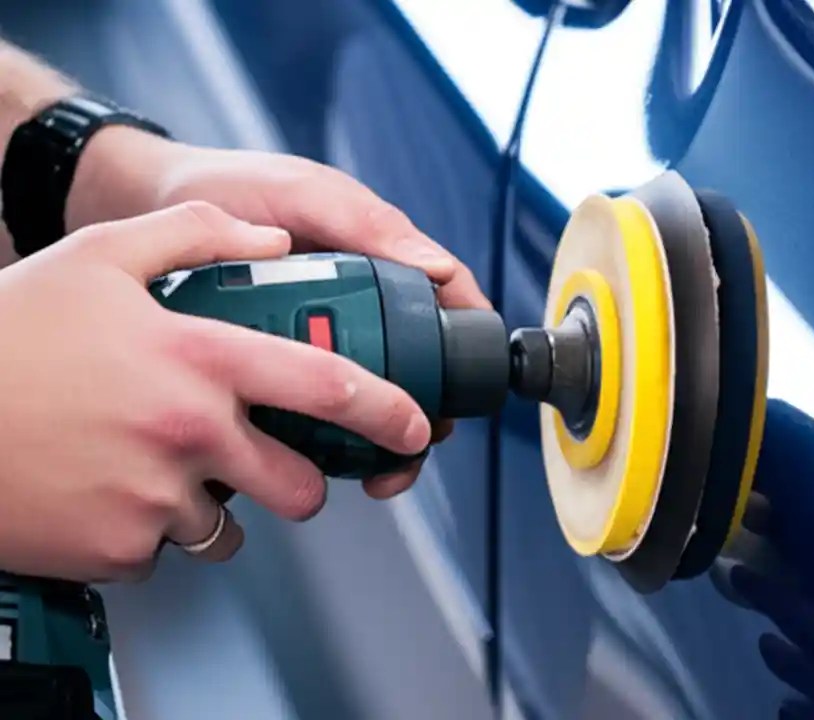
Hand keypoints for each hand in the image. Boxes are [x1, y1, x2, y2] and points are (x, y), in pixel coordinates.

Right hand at [0, 202, 431, 581]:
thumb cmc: (10, 334)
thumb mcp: (99, 256)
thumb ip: (198, 234)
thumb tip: (275, 240)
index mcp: (201, 358)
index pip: (329, 387)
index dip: (388, 412)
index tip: (412, 427)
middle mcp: (192, 431)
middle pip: (298, 484)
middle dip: (299, 481)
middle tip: (270, 465)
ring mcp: (158, 497)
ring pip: (229, 525)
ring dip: (211, 504)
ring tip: (154, 466)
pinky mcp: (120, 547)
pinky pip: (162, 550)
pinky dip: (147, 529)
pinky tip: (105, 489)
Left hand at [65, 126, 486, 495]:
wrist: (134, 205)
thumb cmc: (225, 184)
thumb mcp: (301, 195)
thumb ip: (366, 225)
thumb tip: (438, 270)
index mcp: (375, 256)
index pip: (444, 303)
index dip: (467, 346)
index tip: (467, 390)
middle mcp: (352, 301)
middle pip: (413, 368)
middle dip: (420, 414)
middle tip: (409, 445)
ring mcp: (312, 336)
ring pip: (363, 400)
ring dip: (374, 440)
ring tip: (367, 473)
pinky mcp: (270, 367)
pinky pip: (306, 412)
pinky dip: (317, 441)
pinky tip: (306, 460)